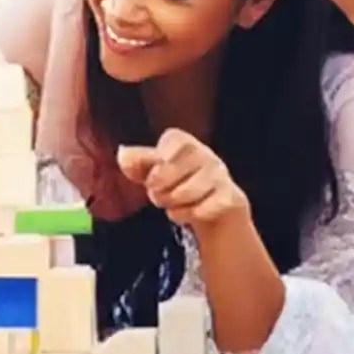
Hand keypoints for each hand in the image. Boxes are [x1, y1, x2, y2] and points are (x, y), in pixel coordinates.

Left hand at [117, 128, 249, 227]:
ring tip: (169, 203)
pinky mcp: (230, 197)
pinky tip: (186, 213)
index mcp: (186, 144)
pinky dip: (187, 214)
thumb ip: (137, 162)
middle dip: (158, 187)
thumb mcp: (154, 171)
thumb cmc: (178, 181)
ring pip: (186, 192)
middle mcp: (207, 156)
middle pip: (174, 168)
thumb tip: (123, 154)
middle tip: (155, 195)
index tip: (151, 174)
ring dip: (171, 202)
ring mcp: (221, 176)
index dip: (159, 157)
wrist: (215, 206)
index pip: (174, 139)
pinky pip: (203, 208)